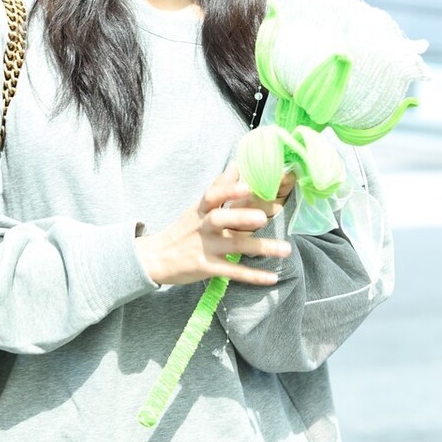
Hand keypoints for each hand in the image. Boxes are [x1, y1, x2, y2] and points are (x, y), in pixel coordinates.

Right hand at [134, 163, 291, 287]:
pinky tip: (272, 278)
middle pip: (219, 219)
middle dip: (240, 217)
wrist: (155, 258)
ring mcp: (205, 248)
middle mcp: (203, 227)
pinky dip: (252, 276)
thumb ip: (220, 186)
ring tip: (286, 249)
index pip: (212, 195)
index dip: (228, 190)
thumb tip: (237, 163)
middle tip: (262, 217)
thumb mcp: (197, 207)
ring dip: (260, 248)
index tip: (247, 185)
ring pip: (233, 247)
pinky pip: (232, 272)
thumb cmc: (183, 230)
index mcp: (201, 210)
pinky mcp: (207, 268)